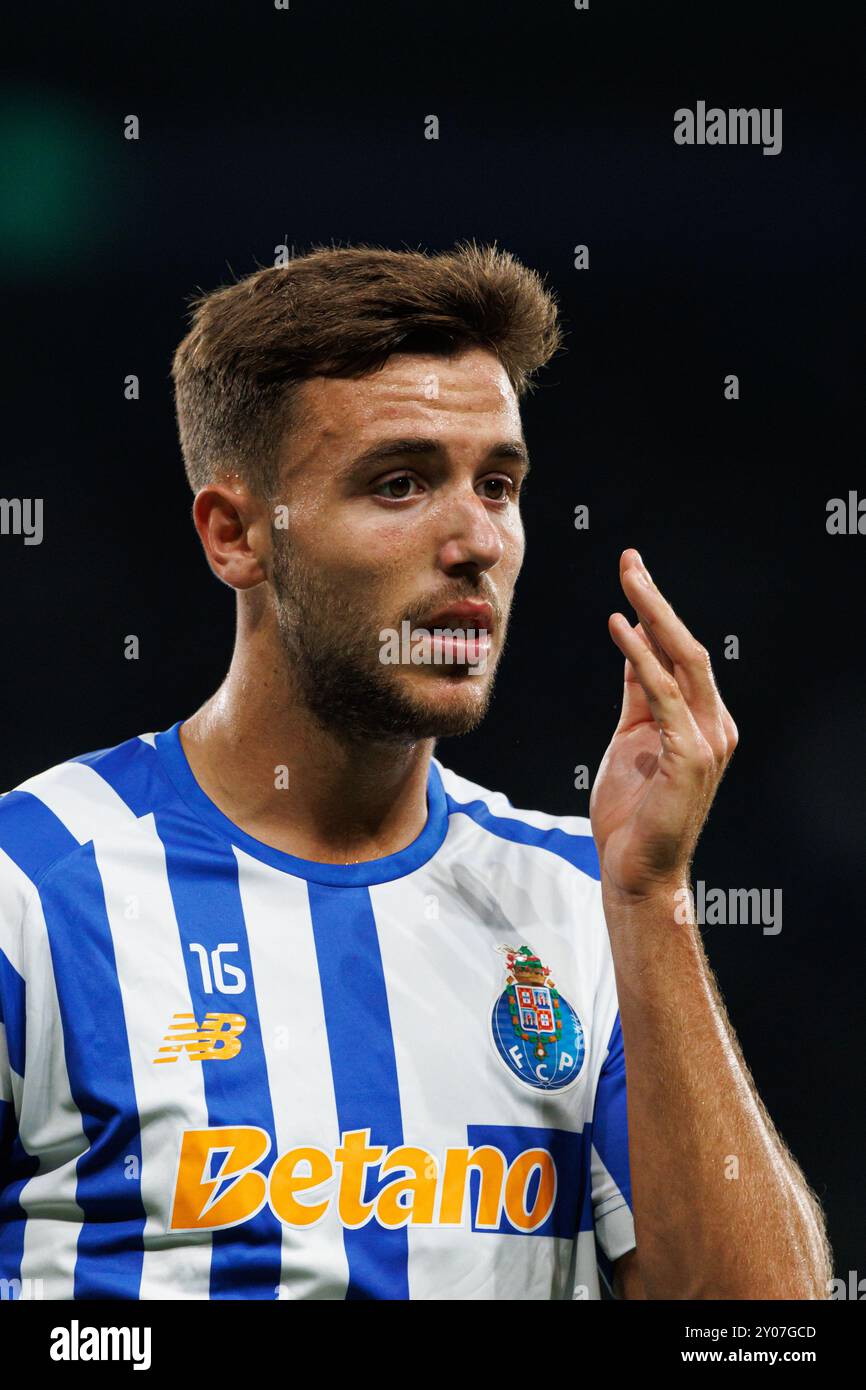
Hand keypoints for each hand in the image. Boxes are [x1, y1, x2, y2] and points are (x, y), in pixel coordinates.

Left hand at [589, 549, 737, 904]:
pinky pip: (663, 694)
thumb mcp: (632, 737)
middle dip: (658, 599)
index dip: (658, 611)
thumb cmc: (631, 810)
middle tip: (630, 560)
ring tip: (627, 578)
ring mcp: (707, 741)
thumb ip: (638, 693)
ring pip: (683, 663)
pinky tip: (620, 628)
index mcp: (703, 721)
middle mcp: (715, 725)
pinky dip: (641, 657)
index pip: (682, 654)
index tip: (633, 572)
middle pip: (688, 648)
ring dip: (653, 615)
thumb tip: (633, 644)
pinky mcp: (690, 757)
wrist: (635, 870)